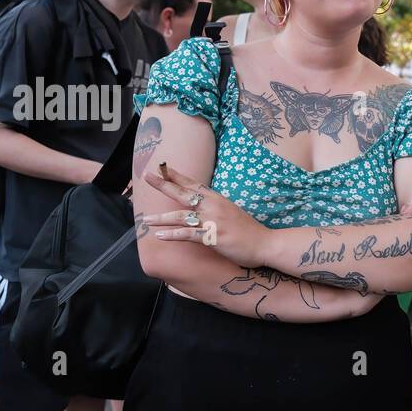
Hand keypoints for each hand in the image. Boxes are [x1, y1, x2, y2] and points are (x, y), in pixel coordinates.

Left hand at [140, 162, 270, 266]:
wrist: (265, 243)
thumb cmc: (249, 231)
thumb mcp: (231, 212)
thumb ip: (216, 208)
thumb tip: (202, 207)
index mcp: (218, 199)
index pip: (194, 184)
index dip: (177, 175)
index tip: (162, 167)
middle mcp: (214, 206)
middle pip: (184, 193)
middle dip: (164, 184)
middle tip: (147, 176)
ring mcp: (213, 221)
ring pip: (181, 216)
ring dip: (162, 218)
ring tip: (146, 219)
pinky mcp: (213, 237)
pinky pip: (188, 234)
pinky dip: (173, 235)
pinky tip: (160, 235)